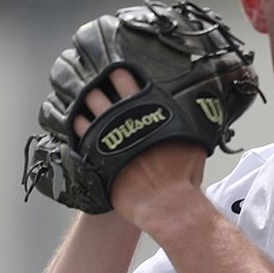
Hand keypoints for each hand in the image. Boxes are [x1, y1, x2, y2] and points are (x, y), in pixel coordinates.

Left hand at [73, 68, 209, 235]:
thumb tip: (198, 122)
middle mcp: (125, 118)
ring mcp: (108, 136)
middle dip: (95, 81)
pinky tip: (75, 123)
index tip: (114, 69)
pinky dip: (77, 126)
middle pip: (102, 90)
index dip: (118, 72)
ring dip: (83, 101)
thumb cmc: (181, 179)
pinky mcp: (97, 155)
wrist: (166, 203)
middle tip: (89, 76)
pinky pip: (80, 134)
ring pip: (89, 109)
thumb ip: (188, 127)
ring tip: (79, 96)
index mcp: (148, 109)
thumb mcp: (194, 145)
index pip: (128, 80)